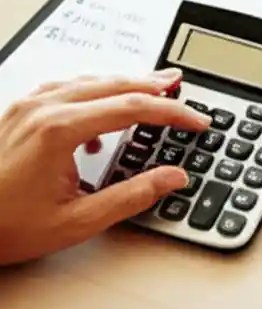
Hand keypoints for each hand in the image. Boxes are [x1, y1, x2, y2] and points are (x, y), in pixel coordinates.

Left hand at [0, 71, 210, 264]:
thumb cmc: (3, 226)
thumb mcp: (77, 221)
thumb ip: (131, 196)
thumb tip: (171, 178)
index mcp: (59, 130)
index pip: (133, 108)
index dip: (172, 113)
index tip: (195, 122)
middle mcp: (42, 110)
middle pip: (112, 84)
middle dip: (153, 85)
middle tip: (181, 85)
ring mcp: (25, 108)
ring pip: (87, 81)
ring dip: (123, 83)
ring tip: (150, 86)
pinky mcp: (16, 114)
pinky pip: (62, 89)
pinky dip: (92, 92)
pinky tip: (99, 107)